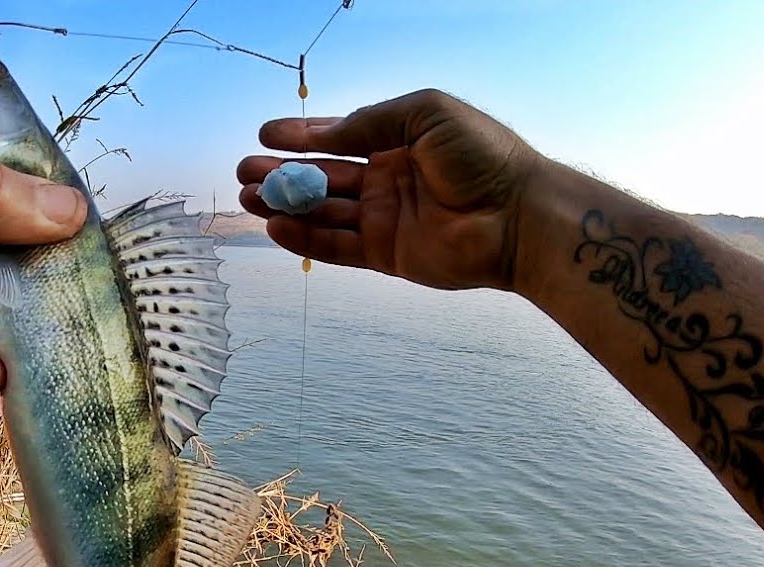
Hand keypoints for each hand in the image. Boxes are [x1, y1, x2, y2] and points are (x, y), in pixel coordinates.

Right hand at [237, 88, 544, 291]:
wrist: (518, 215)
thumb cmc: (483, 155)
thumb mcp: (425, 114)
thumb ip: (370, 123)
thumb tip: (324, 136)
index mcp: (397, 143)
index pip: (338, 138)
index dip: (301, 136)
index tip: (265, 134)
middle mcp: (386, 181)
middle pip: (322, 177)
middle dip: (281, 174)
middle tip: (245, 172)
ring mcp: (385, 220)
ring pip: (323, 212)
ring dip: (285, 205)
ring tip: (248, 198)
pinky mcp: (386, 255)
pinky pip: (337, 247)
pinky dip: (305, 238)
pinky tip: (276, 226)